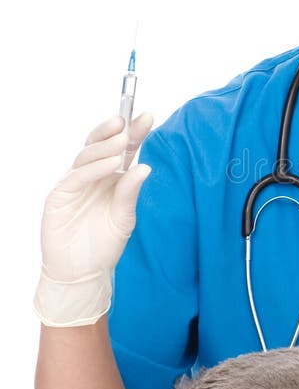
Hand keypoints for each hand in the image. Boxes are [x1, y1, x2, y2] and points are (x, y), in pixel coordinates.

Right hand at [34, 113, 153, 325]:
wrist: (82, 272)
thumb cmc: (104, 244)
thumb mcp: (125, 217)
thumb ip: (131, 192)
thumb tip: (144, 166)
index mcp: (110, 177)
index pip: (123, 149)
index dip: (134, 132)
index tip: (148, 116)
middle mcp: (92, 175)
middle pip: (101, 144)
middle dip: (115, 131)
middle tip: (129, 122)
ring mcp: (74, 183)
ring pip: (87, 155)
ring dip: (105, 147)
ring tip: (123, 141)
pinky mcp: (59, 195)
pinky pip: (77, 176)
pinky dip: (94, 168)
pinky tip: (110, 164)